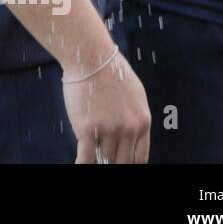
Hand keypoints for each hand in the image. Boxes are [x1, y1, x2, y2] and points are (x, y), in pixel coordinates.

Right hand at [62, 48, 150, 163]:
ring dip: (98, 163)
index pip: (140, 157)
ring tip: (92, 162)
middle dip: (113, 163)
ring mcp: (108, 130)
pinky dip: (82, 165)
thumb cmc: (110, 70)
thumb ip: (135, 117)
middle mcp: (128, 130)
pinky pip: (86, 158)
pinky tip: (79, 166)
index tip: (121, 163)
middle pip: (122, 161)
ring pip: (104, 160)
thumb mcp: (135, 95)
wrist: (91, 57)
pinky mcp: (87, 129)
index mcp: (142, 122)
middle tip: (105, 162)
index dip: (129, 164)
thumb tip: (133, 134)